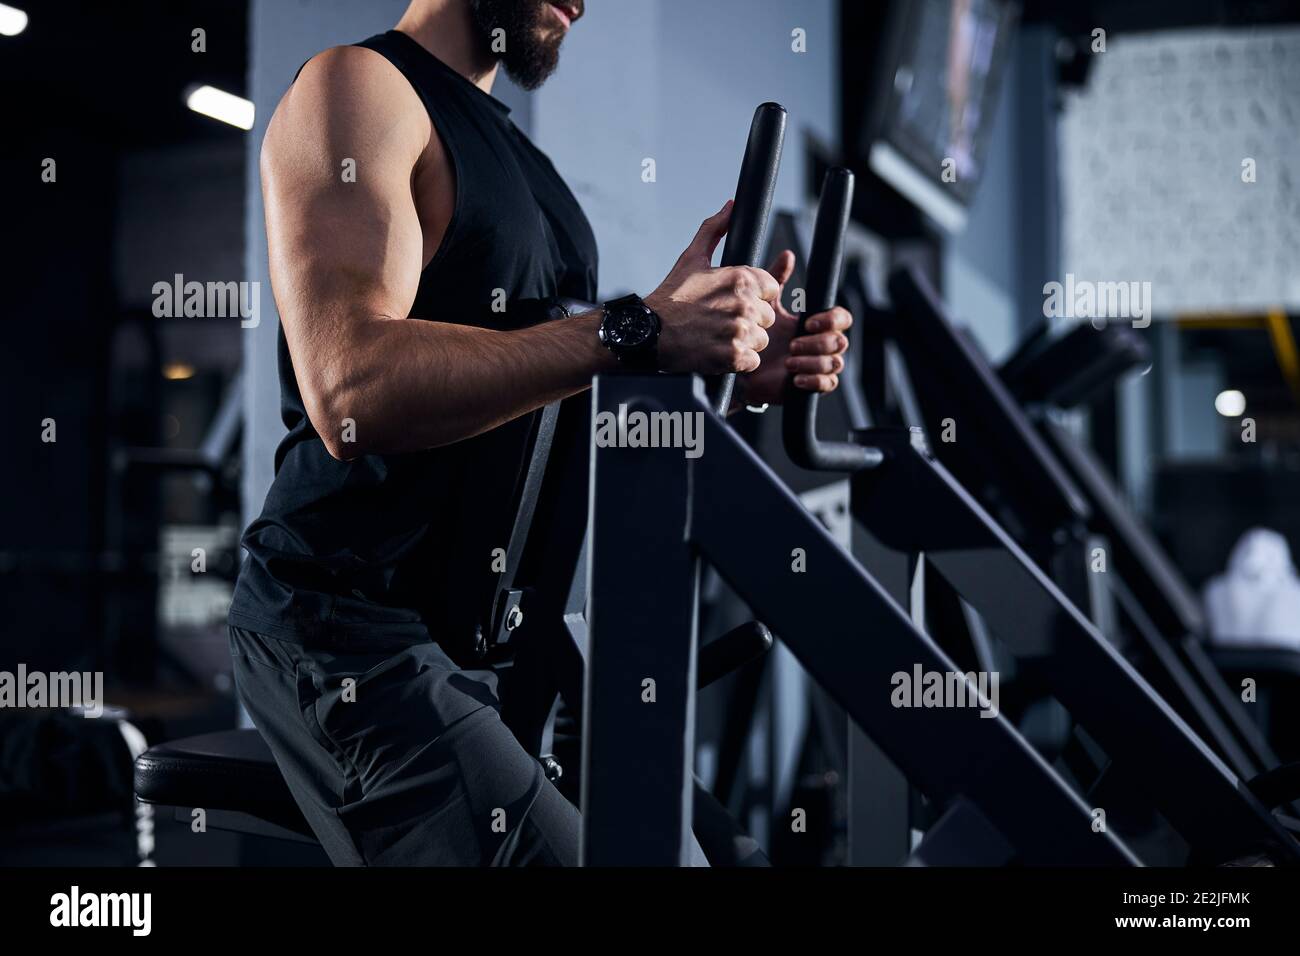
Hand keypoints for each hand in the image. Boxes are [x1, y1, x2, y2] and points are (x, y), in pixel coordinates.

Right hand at [646, 201, 780, 373]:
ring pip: (761, 339)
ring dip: (743, 342)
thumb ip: (714, 230)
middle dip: (749, 320)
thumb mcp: (691, 258)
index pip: (771, 289)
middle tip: (720, 321)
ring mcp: (739, 331)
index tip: (732, 302)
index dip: (754, 297)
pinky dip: (737, 360)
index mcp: (741, 278)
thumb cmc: (670, 297)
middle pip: (766, 316)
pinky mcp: (734, 356)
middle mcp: (744, 303)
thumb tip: (730, 206)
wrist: (648, 333)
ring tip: (717, 336)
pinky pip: (752, 360)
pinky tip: (717, 350)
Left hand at [737, 249, 852, 406]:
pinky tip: (795, 377)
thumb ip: (777, 280)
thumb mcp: (766, 305)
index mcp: (818, 324)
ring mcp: (820, 366)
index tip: (807, 322)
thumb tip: (788, 254)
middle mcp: (823, 345)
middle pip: (841, 341)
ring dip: (812, 362)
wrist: (744, 368)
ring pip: (835, 363)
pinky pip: (828, 384)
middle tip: (792, 345)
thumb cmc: (758, 334)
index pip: (842, 319)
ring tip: (788, 361)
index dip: (831, 320)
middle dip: (818, 343)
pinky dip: (814, 380)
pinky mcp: (814, 386)